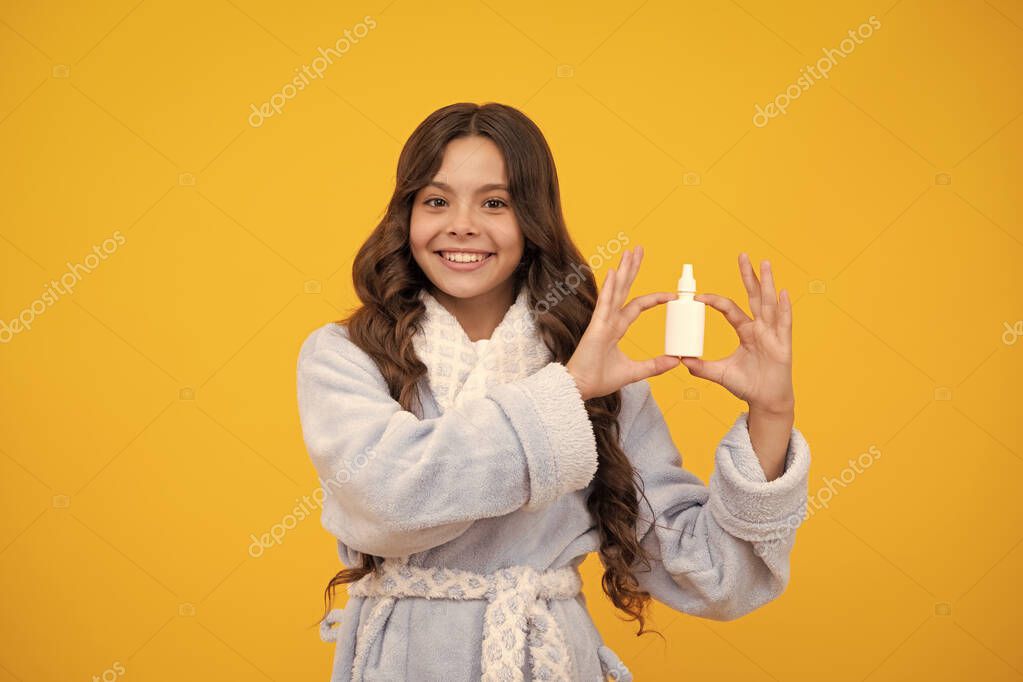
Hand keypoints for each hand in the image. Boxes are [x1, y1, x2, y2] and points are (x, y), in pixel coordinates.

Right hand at [566, 246, 681, 400]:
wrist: (580, 388)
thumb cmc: (599, 379)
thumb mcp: (634, 372)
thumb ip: (654, 366)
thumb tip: (676, 361)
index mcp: (616, 328)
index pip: (637, 306)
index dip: (654, 299)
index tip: (672, 295)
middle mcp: (609, 320)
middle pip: (624, 289)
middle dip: (632, 269)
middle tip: (639, 250)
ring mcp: (601, 321)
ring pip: (614, 290)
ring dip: (622, 270)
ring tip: (630, 252)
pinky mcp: (595, 327)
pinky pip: (604, 304)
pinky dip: (608, 288)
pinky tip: (613, 273)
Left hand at [679, 253, 793, 414]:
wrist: (765, 401)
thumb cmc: (746, 385)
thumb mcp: (719, 373)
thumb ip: (701, 367)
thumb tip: (680, 360)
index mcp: (745, 331)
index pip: (729, 308)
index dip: (714, 301)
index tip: (698, 296)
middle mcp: (760, 327)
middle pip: (753, 296)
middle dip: (748, 276)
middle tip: (742, 255)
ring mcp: (773, 334)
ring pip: (768, 304)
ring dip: (767, 283)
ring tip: (764, 263)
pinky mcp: (783, 344)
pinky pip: (784, 323)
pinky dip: (784, 308)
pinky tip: (783, 293)